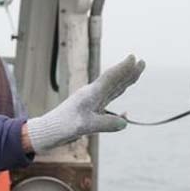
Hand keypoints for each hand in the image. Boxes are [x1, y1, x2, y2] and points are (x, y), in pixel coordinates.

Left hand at [24, 55, 145, 152]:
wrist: (47, 132)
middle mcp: (92, 96)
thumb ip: (104, 123)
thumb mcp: (84, 126)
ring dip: (124, 83)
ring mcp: (91, 104)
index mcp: (90, 94)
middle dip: (128, 72)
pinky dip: (117, 108)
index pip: (110, 78)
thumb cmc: (62, 126)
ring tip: (136, 75)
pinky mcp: (89, 113)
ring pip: (112, 91)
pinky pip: (107, 105)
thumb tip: (125, 122)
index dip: (123, 69)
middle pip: (114, 82)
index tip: (134, 58)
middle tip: (142, 62)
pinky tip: (124, 114)